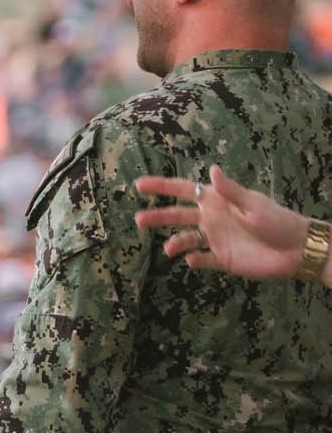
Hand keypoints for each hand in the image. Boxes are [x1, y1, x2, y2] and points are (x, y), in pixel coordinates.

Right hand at [134, 166, 309, 278]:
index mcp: (217, 201)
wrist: (295, 250)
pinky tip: (193, 261)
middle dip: (157, 216)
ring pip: (186, 240)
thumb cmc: (278, 222)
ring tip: (169, 249)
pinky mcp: (222, 259)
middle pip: (178, 216)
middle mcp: (212, 219)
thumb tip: (210, 171)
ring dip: (175, 243)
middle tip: (138, 220)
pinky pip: (202, 260)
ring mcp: (216, 240)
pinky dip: (195, 261)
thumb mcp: (253, 205)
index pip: (184, 190)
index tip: (140, 185)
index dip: (161, 187)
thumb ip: (230, 191)